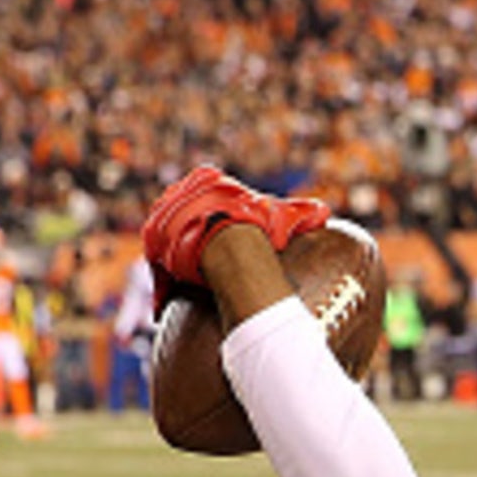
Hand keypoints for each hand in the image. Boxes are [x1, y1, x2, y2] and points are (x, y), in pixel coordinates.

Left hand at [140, 166, 330, 310]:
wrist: (228, 244)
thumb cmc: (258, 228)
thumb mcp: (286, 216)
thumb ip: (306, 212)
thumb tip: (326, 214)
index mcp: (208, 179)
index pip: (210, 198)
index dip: (219, 220)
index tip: (227, 240)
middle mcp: (180, 190)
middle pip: (187, 217)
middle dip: (196, 238)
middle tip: (209, 262)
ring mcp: (162, 213)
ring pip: (170, 238)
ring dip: (179, 258)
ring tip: (194, 280)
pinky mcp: (151, 238)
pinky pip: (156, 261)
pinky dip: (164, 279)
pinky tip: (174, 297)